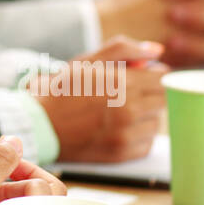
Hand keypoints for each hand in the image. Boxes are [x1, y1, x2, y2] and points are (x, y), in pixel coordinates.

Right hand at [29, 36, 166, 162]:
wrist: (39, 123)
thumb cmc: (62, 89)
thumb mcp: (88, 61)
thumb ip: (124, 50)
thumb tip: (158, 51)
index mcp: (122, 83)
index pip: (164, 79)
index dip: (155, 76)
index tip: (143, 77)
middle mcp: (129, 110)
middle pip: (164, 101)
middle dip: (151, 95)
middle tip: (128, 94)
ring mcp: (126, 134)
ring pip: (156, 123)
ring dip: (145, 117)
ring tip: (121, 112)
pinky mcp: (121, 154)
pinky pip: (147, 144)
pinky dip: (138, 136)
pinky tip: (118, 129)